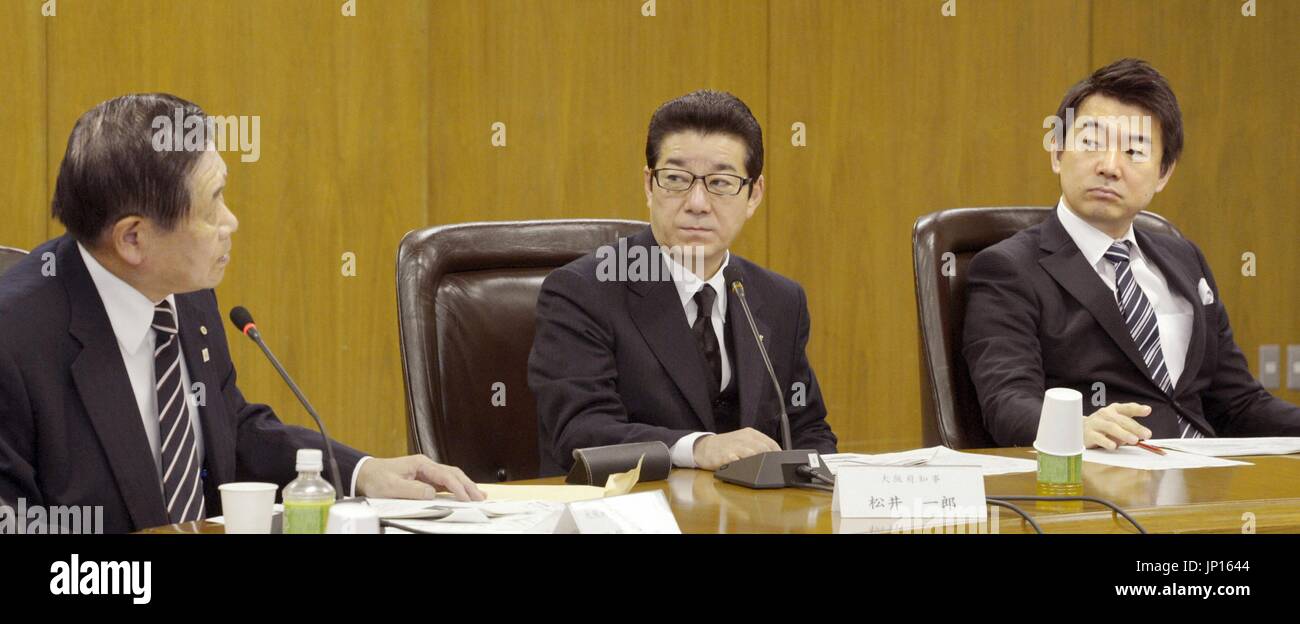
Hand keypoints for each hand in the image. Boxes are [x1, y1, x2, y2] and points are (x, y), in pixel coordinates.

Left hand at [355, 455, 484, 500]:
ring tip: (478, 495)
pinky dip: (457, 488)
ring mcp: (426, 471)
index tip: (466, 498)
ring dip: (465, 486)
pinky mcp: (424, 478)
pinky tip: (463, 493)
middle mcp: (425, 465)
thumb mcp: (392, 487)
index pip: (445, 475)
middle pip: (453, 474)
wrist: (365, 473)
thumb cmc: (376, 478)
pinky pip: (445, 482)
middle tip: (480, 498)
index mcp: (420, 464)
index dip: (457, 487)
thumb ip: (413, 490)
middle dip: (468, 485)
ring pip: (451, 477)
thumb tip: (432, 494)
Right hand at [692, 427, 781, 470]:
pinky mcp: (726, 456)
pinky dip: (745, 467)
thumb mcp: (743, 442)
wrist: (704, 447)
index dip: (778, 454)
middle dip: (771, 461)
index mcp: (751, 433)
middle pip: (764, 449)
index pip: (771, 443)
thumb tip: (775, 458)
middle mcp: (744, 438)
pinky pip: (738, 462)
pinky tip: (747, 472)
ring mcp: (735, 446)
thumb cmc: (727, 447)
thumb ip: (758, 447)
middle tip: (773, 470)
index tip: (780, 463)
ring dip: (760, 463)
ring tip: (763, 471)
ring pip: (754, 454)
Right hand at [1084, 403, 1153, 449]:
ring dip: (1124, 434)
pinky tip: (1114, 446)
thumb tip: (1137, 437)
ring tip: (1134, 440)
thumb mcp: (1116, 425)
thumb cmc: (1102, 427)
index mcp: (1114, 410)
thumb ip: (1128, 429)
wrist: (1078, 430)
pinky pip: (1098, 437)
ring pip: (1111, 427)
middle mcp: (1105, 414)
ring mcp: (1096, 423)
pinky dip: (1107, 442)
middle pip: (1121, 420)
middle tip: (1146, 434)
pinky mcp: (1088, 434)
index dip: (1137, 409)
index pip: (1127, 408)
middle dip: (1135, 427)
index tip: (1147, 410)